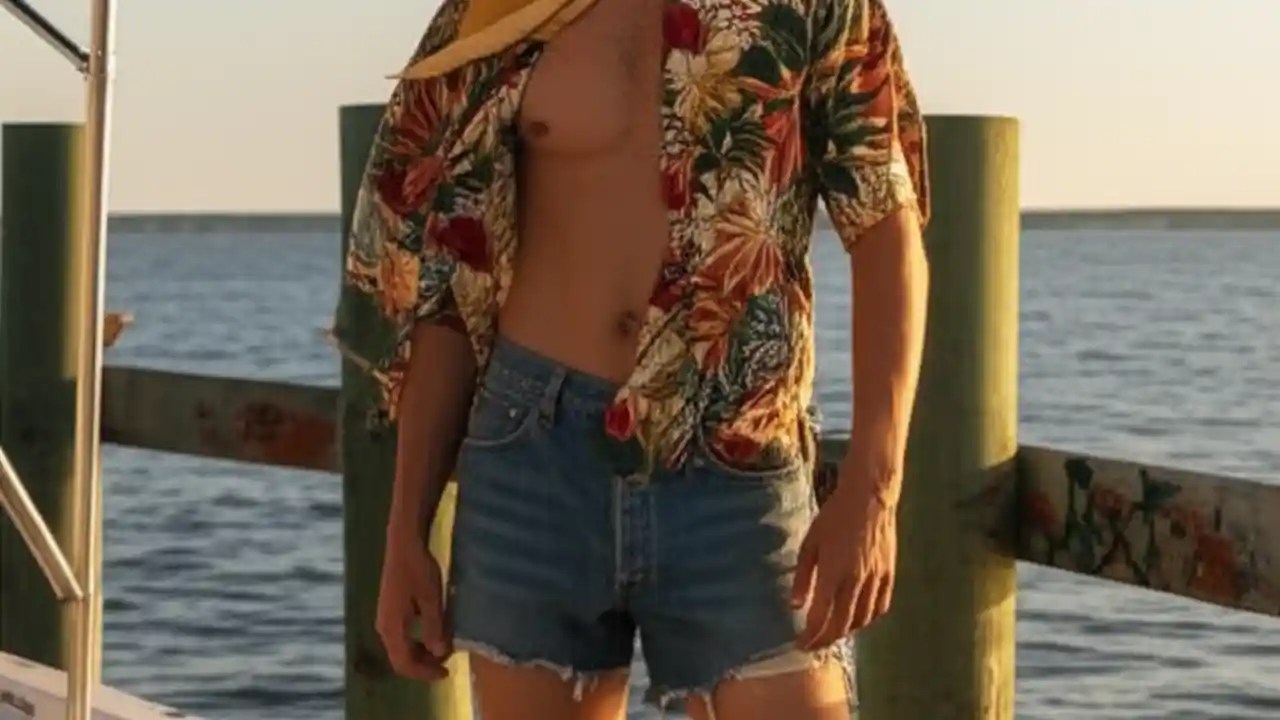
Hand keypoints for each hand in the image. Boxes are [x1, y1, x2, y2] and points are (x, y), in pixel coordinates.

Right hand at [376, 526, 451, 680]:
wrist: (404, 543)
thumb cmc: (419, 569)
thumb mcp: (432, 599)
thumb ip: (434, 627)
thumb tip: (439, 654)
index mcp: (391, 627)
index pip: (404, 663)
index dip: (425, 673)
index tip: (447, 673)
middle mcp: (384, 626)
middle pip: (400, 658)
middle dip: (423, 665)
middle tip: (447, 663)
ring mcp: (385, 617)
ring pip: (401, 647)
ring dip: (421, 653)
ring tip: (443, 649)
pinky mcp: (390, 609)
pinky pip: (401, 635)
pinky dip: (417, 641)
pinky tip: (432, 633)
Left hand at [791, 475, 897, 649]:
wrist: (869, 498)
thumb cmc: (834, 517)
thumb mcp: (810, 543)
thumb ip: (803, 576)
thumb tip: (795, 605)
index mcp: (832, 572)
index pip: (819, 616)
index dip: (809, 636)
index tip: (799, 644)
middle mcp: (856, 580)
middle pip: (841, 625)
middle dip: (824, 640)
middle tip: (813, 644)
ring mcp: (876, 579)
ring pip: (862, 619)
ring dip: (846, 631)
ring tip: (833, 632)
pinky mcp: (889, 574)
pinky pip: (881, 606)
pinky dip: (868, 618)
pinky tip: (858, 618)